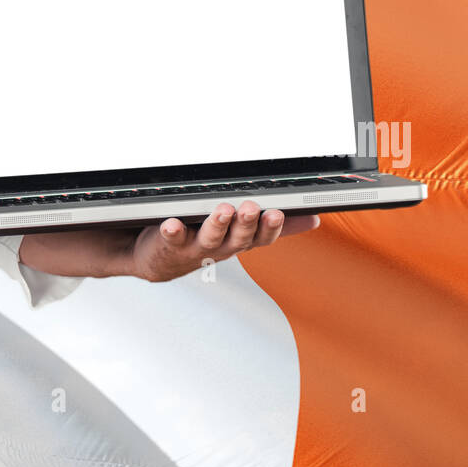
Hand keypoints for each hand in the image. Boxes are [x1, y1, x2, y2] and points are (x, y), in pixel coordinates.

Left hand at [17, 200, 319, 280]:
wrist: (154, 258)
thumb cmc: (199, 239)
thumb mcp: (239, 235)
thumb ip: (272, 227)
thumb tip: (314, 220)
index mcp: (237, 242)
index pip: (261, 238)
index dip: (270, 229)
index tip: (277, 213)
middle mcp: (217, 248)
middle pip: (237, 239)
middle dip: (245, 224)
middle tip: (251, 208)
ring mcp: (192, 249)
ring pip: (208, 239)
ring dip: (216, 226)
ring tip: (222, 210)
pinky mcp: (167, 245)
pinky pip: (170, 239)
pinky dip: (172, 231)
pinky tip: (172, 222)